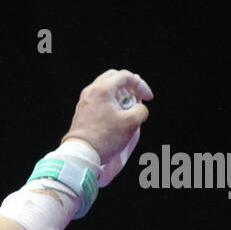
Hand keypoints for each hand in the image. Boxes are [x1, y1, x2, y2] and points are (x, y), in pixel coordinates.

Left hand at [60, 69, 152, 184]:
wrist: (82, 153)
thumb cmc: (105, 138)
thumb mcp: (132, 123)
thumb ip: (141, 110)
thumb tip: (139, 108)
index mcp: (102, 89)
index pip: (126, 76)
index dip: (141, 85)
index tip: (148, 98)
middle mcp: (91, 91)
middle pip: (113, 78)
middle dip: (129, 86)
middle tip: (137, 98)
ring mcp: (84, 101)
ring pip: (105, 88)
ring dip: (119, 95)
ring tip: (128, 109)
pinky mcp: (82, 111)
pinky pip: (98, 99)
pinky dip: (110, 102)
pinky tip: (116, 115)